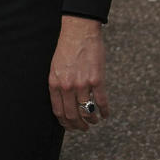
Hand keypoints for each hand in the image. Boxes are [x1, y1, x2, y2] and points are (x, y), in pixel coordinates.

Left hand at [48, 16, 108, 131]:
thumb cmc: (66, 48)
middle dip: (79, 125)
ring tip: (94, 120)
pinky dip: (104, 111)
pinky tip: (105, 114)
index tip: (70, 126)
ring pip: (87, 111)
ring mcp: (82, 84)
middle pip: (72, 115)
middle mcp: (67, 86)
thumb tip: (63, 102)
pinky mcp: (97, 80)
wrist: (79, 31)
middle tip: (83, 128)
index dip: (65, 123)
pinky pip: (101, 102)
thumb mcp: (55, 67)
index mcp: (55, 83)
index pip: (58, 111)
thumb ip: (58, 84)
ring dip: (92, 119)